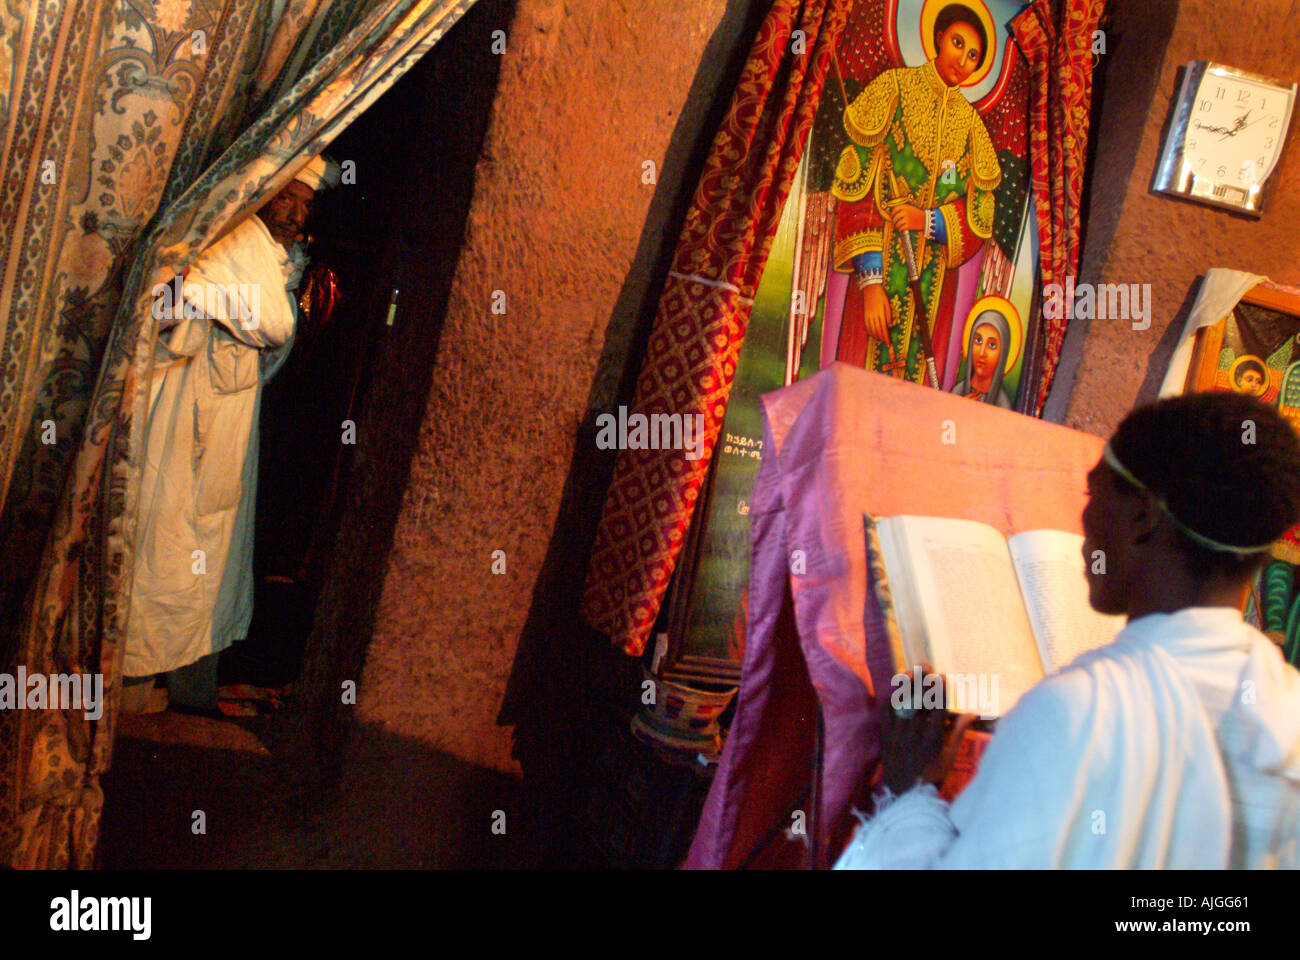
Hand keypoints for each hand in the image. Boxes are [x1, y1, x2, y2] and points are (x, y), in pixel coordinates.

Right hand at [861, 284, 891, 341]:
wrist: (870, 288)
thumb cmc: (881, 295)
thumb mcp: (887, 303)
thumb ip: (888, 315)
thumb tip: (890, 325)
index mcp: (880, 313)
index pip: (884, 328)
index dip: (886, 336)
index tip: (889, 342)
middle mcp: (873, 316)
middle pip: (878, 330)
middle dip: (882, 338)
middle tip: (886, 343)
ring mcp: (868, 315)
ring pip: (872, 329)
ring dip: (876, 336)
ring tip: (880, 340)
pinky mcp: (865, 314)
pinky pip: (867, 326)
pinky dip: (870, 331)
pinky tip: (873, 334)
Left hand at [878, 668, 977, 794]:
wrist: (905, 793)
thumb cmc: (932, 774)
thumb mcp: (949, 755)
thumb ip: (958, 732)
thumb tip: (973, 713)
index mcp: (932, 741)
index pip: (936, 711)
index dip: (939, 692)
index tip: (942, 677)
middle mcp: (914, 736)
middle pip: (918, 704)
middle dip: (922, 683)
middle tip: (927, 667)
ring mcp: (897, 736)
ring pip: (901, 706)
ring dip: (906, 686)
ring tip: (911, 671)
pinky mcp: (885, 737)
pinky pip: (884, 715)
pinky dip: (889, 700)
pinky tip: (894, 689)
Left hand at [888, 203, 925, 233]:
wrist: (926, 220)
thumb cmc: (917, 214)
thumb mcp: (911, 208)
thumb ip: (903, 210)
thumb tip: (892, 215)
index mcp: (906, 207)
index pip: (895, 209)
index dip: (892, 213)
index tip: (892, 216)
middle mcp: (905, 212)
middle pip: (895, 218)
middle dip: (894, 221)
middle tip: (895, 223)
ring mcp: (907, 219)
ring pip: (897, 224)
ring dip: (897, 226)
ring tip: (899, 226)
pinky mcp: (908, 225)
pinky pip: (900, 228)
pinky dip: (900, 229)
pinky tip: (901, 229)